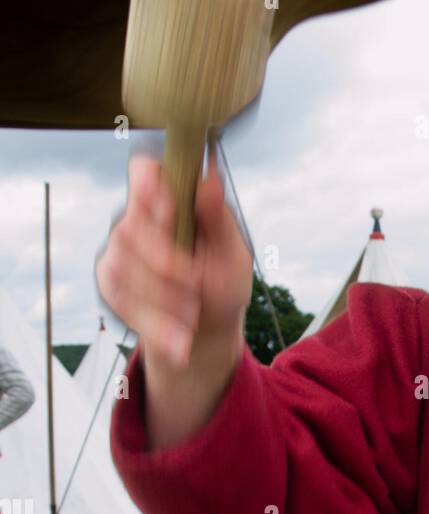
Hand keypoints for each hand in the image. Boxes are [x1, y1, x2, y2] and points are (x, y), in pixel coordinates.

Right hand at [95, 144, 252, 371]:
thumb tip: (210, 177)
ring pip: (122, 268)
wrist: (206, 332)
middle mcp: (138, 219)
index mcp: (172, 201)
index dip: (149, 187)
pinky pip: (120, 300)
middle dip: (165, 263)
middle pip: (130, 227)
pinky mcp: (111, 283)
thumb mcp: (232, 255)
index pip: (144, 174)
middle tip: (195, 285)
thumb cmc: (223, 285)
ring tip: (192, 316)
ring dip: (163, 299)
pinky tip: (179, 340)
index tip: (171, 211)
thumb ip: (219, 220)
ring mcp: (119, 251)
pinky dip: (155, 324)